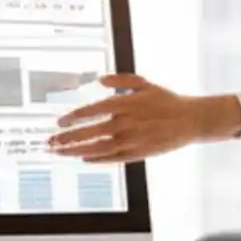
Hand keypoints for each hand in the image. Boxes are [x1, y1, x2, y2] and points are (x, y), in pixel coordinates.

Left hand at [47, 74, 240, 162]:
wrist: (191, 120)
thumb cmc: (166, 100)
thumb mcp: (143, 83)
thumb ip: (119, 80)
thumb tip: (98, 80)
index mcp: (124, 104)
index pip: (90, 112)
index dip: (71, 118)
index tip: (58, 123)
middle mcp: (124, 123)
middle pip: (88, 132)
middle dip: (66, 138)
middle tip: (49, 142)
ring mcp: (130, 140)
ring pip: (96, 149)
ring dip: (75, 151)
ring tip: (59, 153)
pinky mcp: (138, 154)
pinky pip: (112, 159)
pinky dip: (96, 160)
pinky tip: (83, 159)